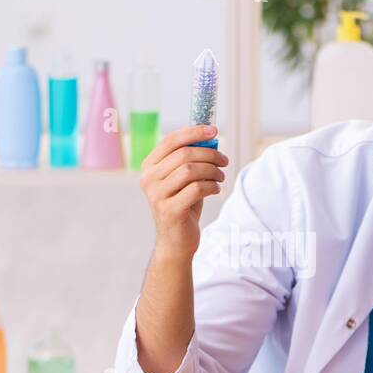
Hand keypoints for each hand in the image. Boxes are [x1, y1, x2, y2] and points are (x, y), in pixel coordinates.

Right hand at [139, 125, 228, 261]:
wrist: (176, 242)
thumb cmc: (182, 205)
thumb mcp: (184, 180)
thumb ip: (190, 159)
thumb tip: (210, 137)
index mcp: (149, 167)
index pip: (171, 141)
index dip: (193, 133)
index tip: (213, 131)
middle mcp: (148, 180)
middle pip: (184, 155)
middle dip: (209, 154)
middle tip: (224, 161)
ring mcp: (157, 196)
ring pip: (191, 171)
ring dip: (212, 171)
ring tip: (220, 177)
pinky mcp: (170, 210)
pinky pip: (197, 189)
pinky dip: (211, 186)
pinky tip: (216, 190)